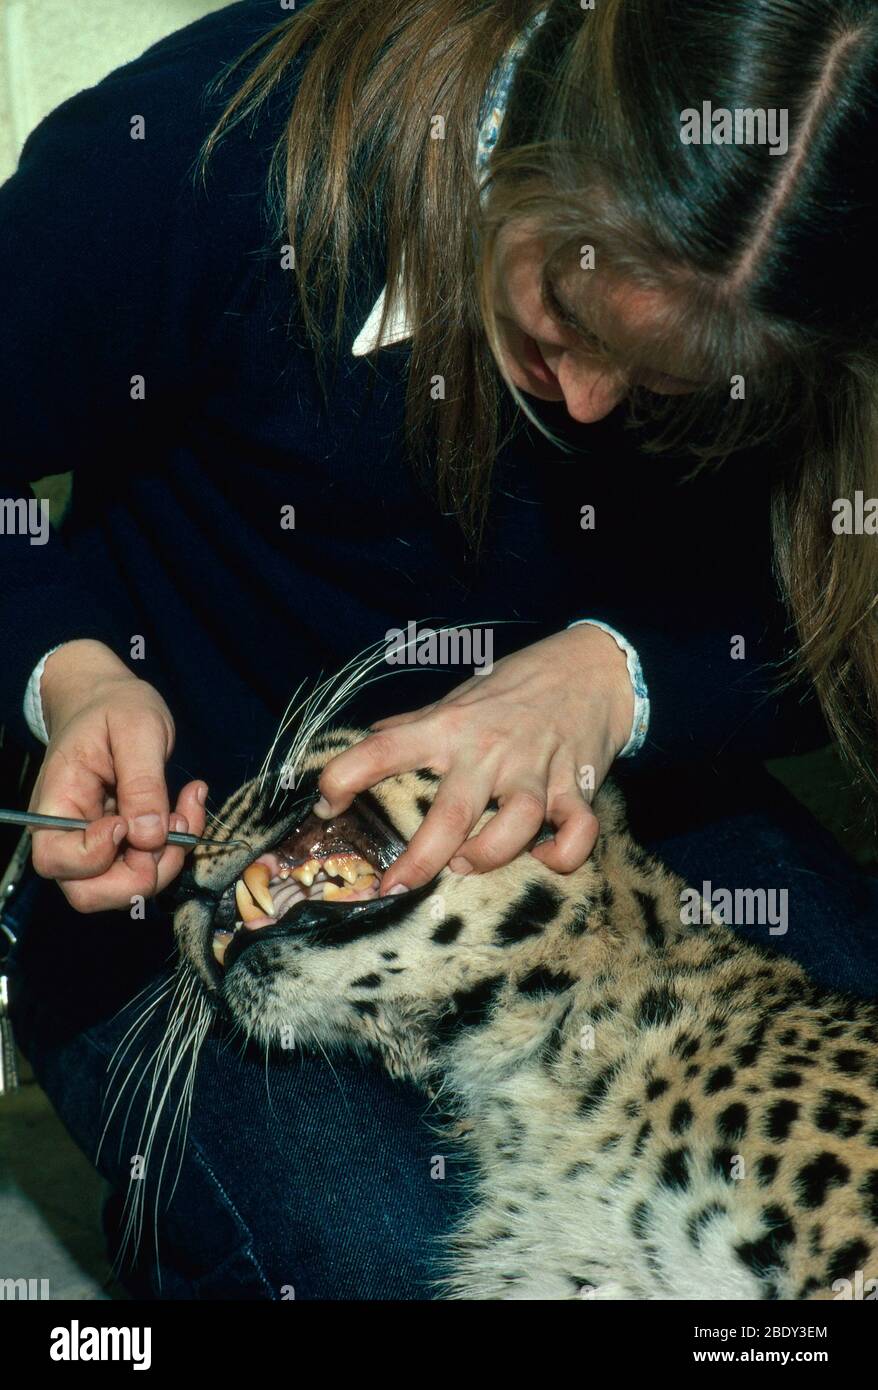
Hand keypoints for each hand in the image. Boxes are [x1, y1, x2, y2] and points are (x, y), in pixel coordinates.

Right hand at [29, 640, 207, 911]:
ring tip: (189, 805)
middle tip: (175, 828)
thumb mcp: (136, 729)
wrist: (113, 702)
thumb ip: (142, 782)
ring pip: (127, 887)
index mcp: (55, 804)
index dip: (95, 855)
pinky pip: (151, 866)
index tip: (125, 822)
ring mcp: (98, 846)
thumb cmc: (116, 709)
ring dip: (169, 858)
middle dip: (142, 875)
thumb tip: (148, 836)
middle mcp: (70, 835)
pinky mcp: (126, 846)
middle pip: (89, 893)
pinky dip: (179, 845)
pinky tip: (190, 805)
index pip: (56, 859)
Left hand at [315, 626, 633, 892]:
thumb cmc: (515, 685)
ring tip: (467, 862)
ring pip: (513, 828)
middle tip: (394, 886)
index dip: (344, 778)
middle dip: (419, 859)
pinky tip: (541, 855)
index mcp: (448, 727)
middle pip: (451, 814)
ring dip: (487, 856)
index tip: (325, 806)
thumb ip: (414, 725)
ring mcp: (536, 771)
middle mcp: (489, 751)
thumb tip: (370, 739)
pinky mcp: (579, 787)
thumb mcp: (458, 697)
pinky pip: (576, 835)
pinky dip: (560, 857)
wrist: (595, 668)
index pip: (383, 748)